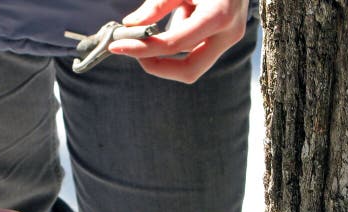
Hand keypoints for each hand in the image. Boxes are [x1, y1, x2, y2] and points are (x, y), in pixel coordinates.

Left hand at [108, 0, 248, 82]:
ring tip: (153, 25)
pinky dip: (179, 38)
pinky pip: (195, 50)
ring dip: (166, 50)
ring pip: (191, 63)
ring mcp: (228, 40)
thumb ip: (157, 4)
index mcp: (219, 15)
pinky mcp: (223, 41)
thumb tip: (131, 25)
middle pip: (189, 70)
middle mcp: (228, 34)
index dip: (144, 48)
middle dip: (157, 66)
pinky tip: (184, 10)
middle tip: (132, 51)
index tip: (118, 46)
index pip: (176, 44)